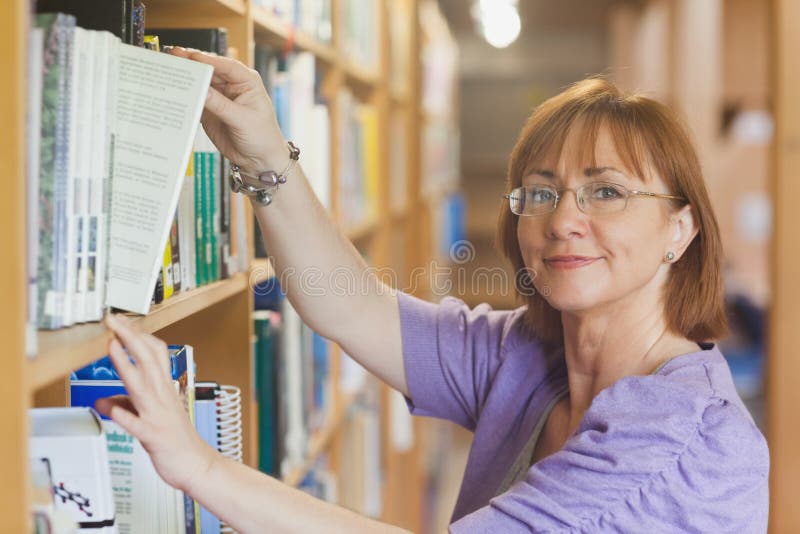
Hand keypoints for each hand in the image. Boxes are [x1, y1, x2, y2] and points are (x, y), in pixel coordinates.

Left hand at [95, 314, 216, 492]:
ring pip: (141, 384)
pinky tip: (108, 407)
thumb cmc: (175, 439)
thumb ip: (126, 405)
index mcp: (164, 388)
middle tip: (114, 320)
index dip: (137, 334)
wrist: (196, 464)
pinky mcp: (153, 436)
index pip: (154, 352)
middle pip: (147, 359)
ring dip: (126, 364)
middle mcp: (161, 396)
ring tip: (112, 346)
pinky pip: (136, 423)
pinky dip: (123, 414)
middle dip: (129, 337)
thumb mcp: (149, 417)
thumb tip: (103, 400)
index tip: (121, 321)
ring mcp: (157, 414)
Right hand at [167, 46, 289, 173]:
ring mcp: (218, 98)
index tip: (190, 57)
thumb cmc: (262, 137)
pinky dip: (184, 99)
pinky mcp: (208, 111)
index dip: (207, 60)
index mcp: (247, 81)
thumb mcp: (243, 120)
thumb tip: (201, 90)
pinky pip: (194, 101)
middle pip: (208, 71)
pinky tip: (172, 95)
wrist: (259, 160)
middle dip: (191, 66)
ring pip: (199, 85)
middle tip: (172, 59)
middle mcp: (231, 86)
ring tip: (167, 76)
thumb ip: (220, 105)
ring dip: (185, 81)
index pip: (225, 66)